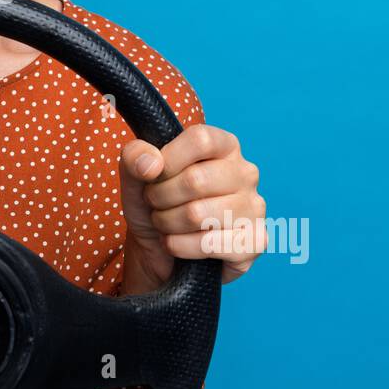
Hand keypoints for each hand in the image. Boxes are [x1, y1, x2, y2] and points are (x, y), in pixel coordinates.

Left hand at [117, 123, 265, 290]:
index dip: (169, 159)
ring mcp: (254, 208)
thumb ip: (135, 155)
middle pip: (195, 180)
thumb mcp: (134, 173)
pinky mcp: (253, 242)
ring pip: (197, 215)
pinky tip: (178, 243)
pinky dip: (179, 246)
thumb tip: (152, 163)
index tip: (154, 173)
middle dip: (160, 196)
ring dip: (167, 223)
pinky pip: (208, 245)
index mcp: (224, 145)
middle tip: (155, 203)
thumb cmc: (153, 203)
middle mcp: (245, 173)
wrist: (156, 249)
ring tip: (166, 223)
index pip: (200, 139)